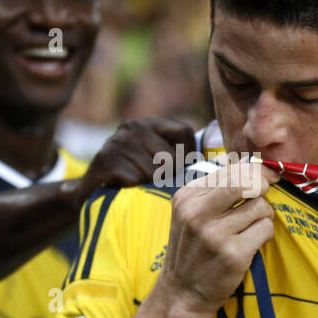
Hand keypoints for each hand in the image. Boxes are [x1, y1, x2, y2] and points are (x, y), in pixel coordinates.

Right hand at [73, 117, 197, 201]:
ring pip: (154, 171)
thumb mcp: (159, 164)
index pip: (185, 133)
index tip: (179, 172)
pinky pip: (134, 179)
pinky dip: (133, 190)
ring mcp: (116, 141)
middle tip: (154, 185)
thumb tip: (226, 162)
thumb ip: (185, 159)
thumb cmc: (133, 180)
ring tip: (138, 187)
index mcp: (151, 123)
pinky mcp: (103, 160)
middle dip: (169, 178)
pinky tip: (125, 189)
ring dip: (150, 187)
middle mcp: (133, 125)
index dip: (188, 157)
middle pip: (172, 156)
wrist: (91, 194)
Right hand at [152, 159, 278, 315]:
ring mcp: (215, 235)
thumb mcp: (192, 213)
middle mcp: (197, 213)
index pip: (232, 170)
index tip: (266, 179)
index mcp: (187, 197)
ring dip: (263, 215)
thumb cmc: (192, 249)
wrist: (183, 293)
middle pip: (247, 181)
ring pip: (261, 206)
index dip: (256, 171)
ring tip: (250, 227)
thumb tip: (250, 163)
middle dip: (263, 186)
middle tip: (264, 196)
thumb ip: (218, 187)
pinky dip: (264, 234)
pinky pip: (266, 229)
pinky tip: (251, 242)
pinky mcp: (233, 254)